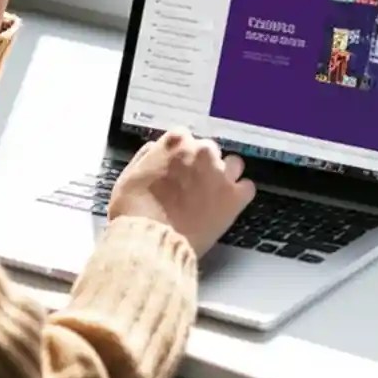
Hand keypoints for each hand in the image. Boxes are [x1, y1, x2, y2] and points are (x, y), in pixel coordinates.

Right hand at [108, 130, 256, 255]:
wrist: (150, 239)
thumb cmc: (135, 211)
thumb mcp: (129, 175)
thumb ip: (147, 157)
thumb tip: (156, 150)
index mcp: (176, 142)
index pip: (185, 137)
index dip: (180, 155)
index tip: (178, 167)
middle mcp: (201, 152)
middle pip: (209, 151)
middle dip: (201, 165)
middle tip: (191, 185)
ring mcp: (220, 174)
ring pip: (233, 165)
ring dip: (224, 176)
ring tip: (212, 194)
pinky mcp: (234, 198)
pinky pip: (247, 188)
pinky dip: (239, 196)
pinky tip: (227, 205)